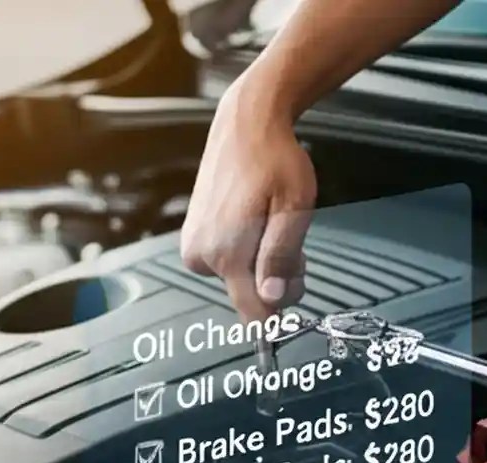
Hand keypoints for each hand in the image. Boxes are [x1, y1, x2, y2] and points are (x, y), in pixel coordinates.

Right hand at [181, 80, 315, 320]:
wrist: (246, 124)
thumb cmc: (275, 158)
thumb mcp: (294, 207)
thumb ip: (281, 256)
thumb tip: (272, 298)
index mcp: (226, 252)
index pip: (254, 312)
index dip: (281, 314)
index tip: (294, 292)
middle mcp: (202, 255)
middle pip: (250, 296)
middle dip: (276, 278)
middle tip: (292, 241)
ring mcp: (193, 246)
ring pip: (239, 279)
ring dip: (261, 263)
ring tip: (271, 223)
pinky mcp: (192, 236)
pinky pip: (226, 262)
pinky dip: (245, 251)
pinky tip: (254, 221)